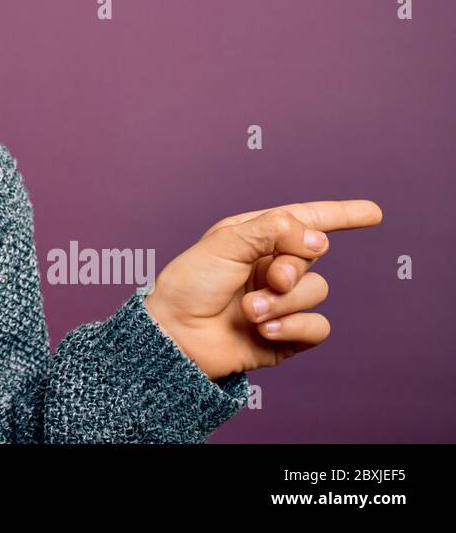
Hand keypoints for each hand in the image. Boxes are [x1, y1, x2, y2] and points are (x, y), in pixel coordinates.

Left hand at [141, 200, 382, 380]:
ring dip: (285, 301)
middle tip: (267, 280)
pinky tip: (265, 330)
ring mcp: (282, 301)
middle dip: (293, 268)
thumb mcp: (225, 244)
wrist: (175, 336)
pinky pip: (318, 327)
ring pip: (317, 292)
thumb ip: (273, 231)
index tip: (374, 212)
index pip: (305, 220)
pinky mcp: (288, 334)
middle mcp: (271, 267)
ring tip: (250, 310)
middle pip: (312, 257)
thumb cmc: (190, 284)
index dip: (340, 215)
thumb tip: (319, 239)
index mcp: (256, 237)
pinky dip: (294, 326)